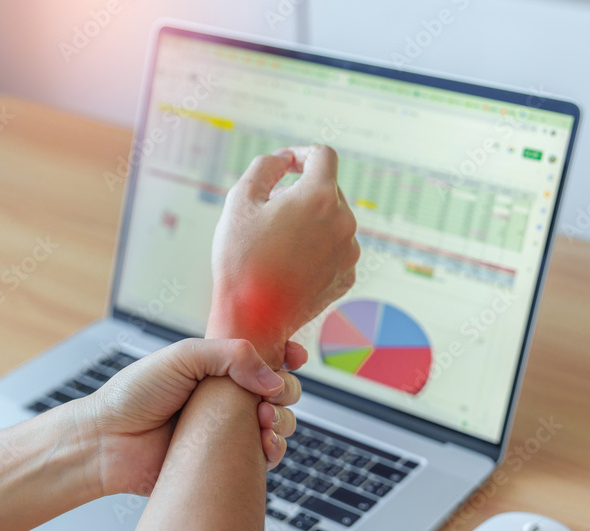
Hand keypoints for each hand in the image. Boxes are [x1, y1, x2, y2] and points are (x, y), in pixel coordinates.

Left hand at [77, 339, 305, 496]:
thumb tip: (273, 377)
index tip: (295, 356)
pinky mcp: (224, 462)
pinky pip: (263, 458)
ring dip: (282, 420)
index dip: (285, 354)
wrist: (106, 443)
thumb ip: (230, 355)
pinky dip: (273, 450)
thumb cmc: (133, 395)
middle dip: (286, 390)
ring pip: (278, 423)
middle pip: (279, 390)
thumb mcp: (182, 357)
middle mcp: (225, 397)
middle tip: (269, 396)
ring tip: (261, 421)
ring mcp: (226, 430)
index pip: (263, 356)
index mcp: (216, 367)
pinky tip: (264, 445)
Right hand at [209, 145, 359, 365]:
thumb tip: (283, 159)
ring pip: (332, 221)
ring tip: (276, 244)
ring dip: (309, 222)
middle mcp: (344, 222)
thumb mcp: (240, 201)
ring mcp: (349, 252)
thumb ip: (264, 167)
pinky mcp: (346, 277)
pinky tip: (290, 265)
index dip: (301, 154)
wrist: (253, 318)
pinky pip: (335, 250)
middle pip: (328, 189)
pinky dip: (316, 249)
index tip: (286, 164)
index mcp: (320, 197)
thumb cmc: (241, 260)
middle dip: (301, 192)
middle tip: (268, 212)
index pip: (323, 155)